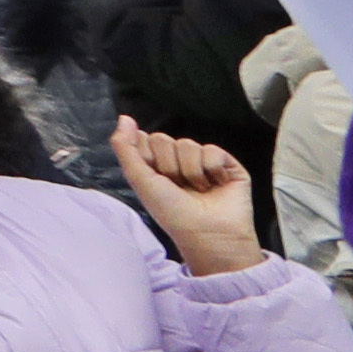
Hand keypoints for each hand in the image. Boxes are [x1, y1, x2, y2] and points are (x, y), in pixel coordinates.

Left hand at [115, 117, 262, 275]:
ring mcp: (204, 162)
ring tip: (199, 191)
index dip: (147, 158)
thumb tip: (124, 117)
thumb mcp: (139, 179)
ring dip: (190, 171)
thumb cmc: (172, 212)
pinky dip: (212, 170)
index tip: (155, 178)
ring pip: (188, 144)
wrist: (208, 233)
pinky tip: (216, 186)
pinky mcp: (228, 165)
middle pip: (163, 139)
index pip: (145, 140)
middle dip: (167, 165)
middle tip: (178, 187)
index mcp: (156, 166)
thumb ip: (125, 147)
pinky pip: (213, 150)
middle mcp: (179, 162)